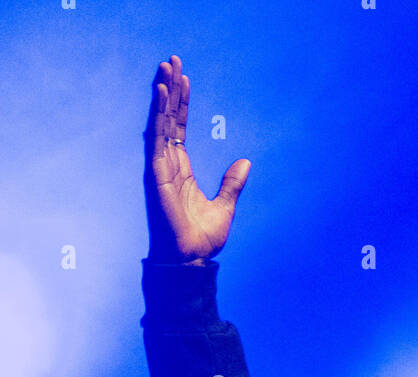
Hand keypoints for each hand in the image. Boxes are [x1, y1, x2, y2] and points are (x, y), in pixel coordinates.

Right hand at [143, 54, 250, 262]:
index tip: (184, 79)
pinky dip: (159, 114)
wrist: (192, 260)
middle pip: (168, 118)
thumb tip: (246, 162)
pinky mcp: (158, 174)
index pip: (180, 128)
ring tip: (166, 66)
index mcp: (182, 169)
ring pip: (161, 121)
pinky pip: (157, 137)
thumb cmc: (202, 239)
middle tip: (172, 60)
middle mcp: (169, 164)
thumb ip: (233, 183)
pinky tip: (160, 92)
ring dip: (163, 93)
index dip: (181, 103)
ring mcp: (161, 167)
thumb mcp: (225, 206)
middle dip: (170, 89)